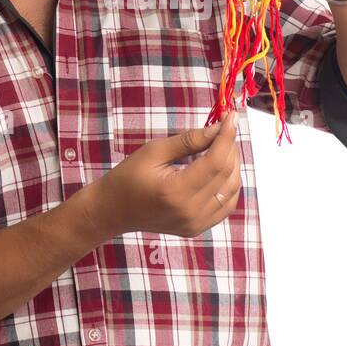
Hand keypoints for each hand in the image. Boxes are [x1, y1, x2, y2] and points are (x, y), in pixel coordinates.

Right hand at [87, 110, 242, 238]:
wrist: (113, 210)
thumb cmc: (128, 177)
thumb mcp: (155, 151)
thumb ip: (189, 140)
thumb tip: (218, 128)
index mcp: (176, 191)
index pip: (216, 162)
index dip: (227, 137)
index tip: (231, 117)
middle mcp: (189, 212)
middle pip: (226, 175)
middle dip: (230, 147)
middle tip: (224, 128)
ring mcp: (195, 224)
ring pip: (231, 190)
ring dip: (233, 165)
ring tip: (222, 146)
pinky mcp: (198, 228)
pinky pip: (226, 205)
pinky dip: (229, 184)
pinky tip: (222, 168)